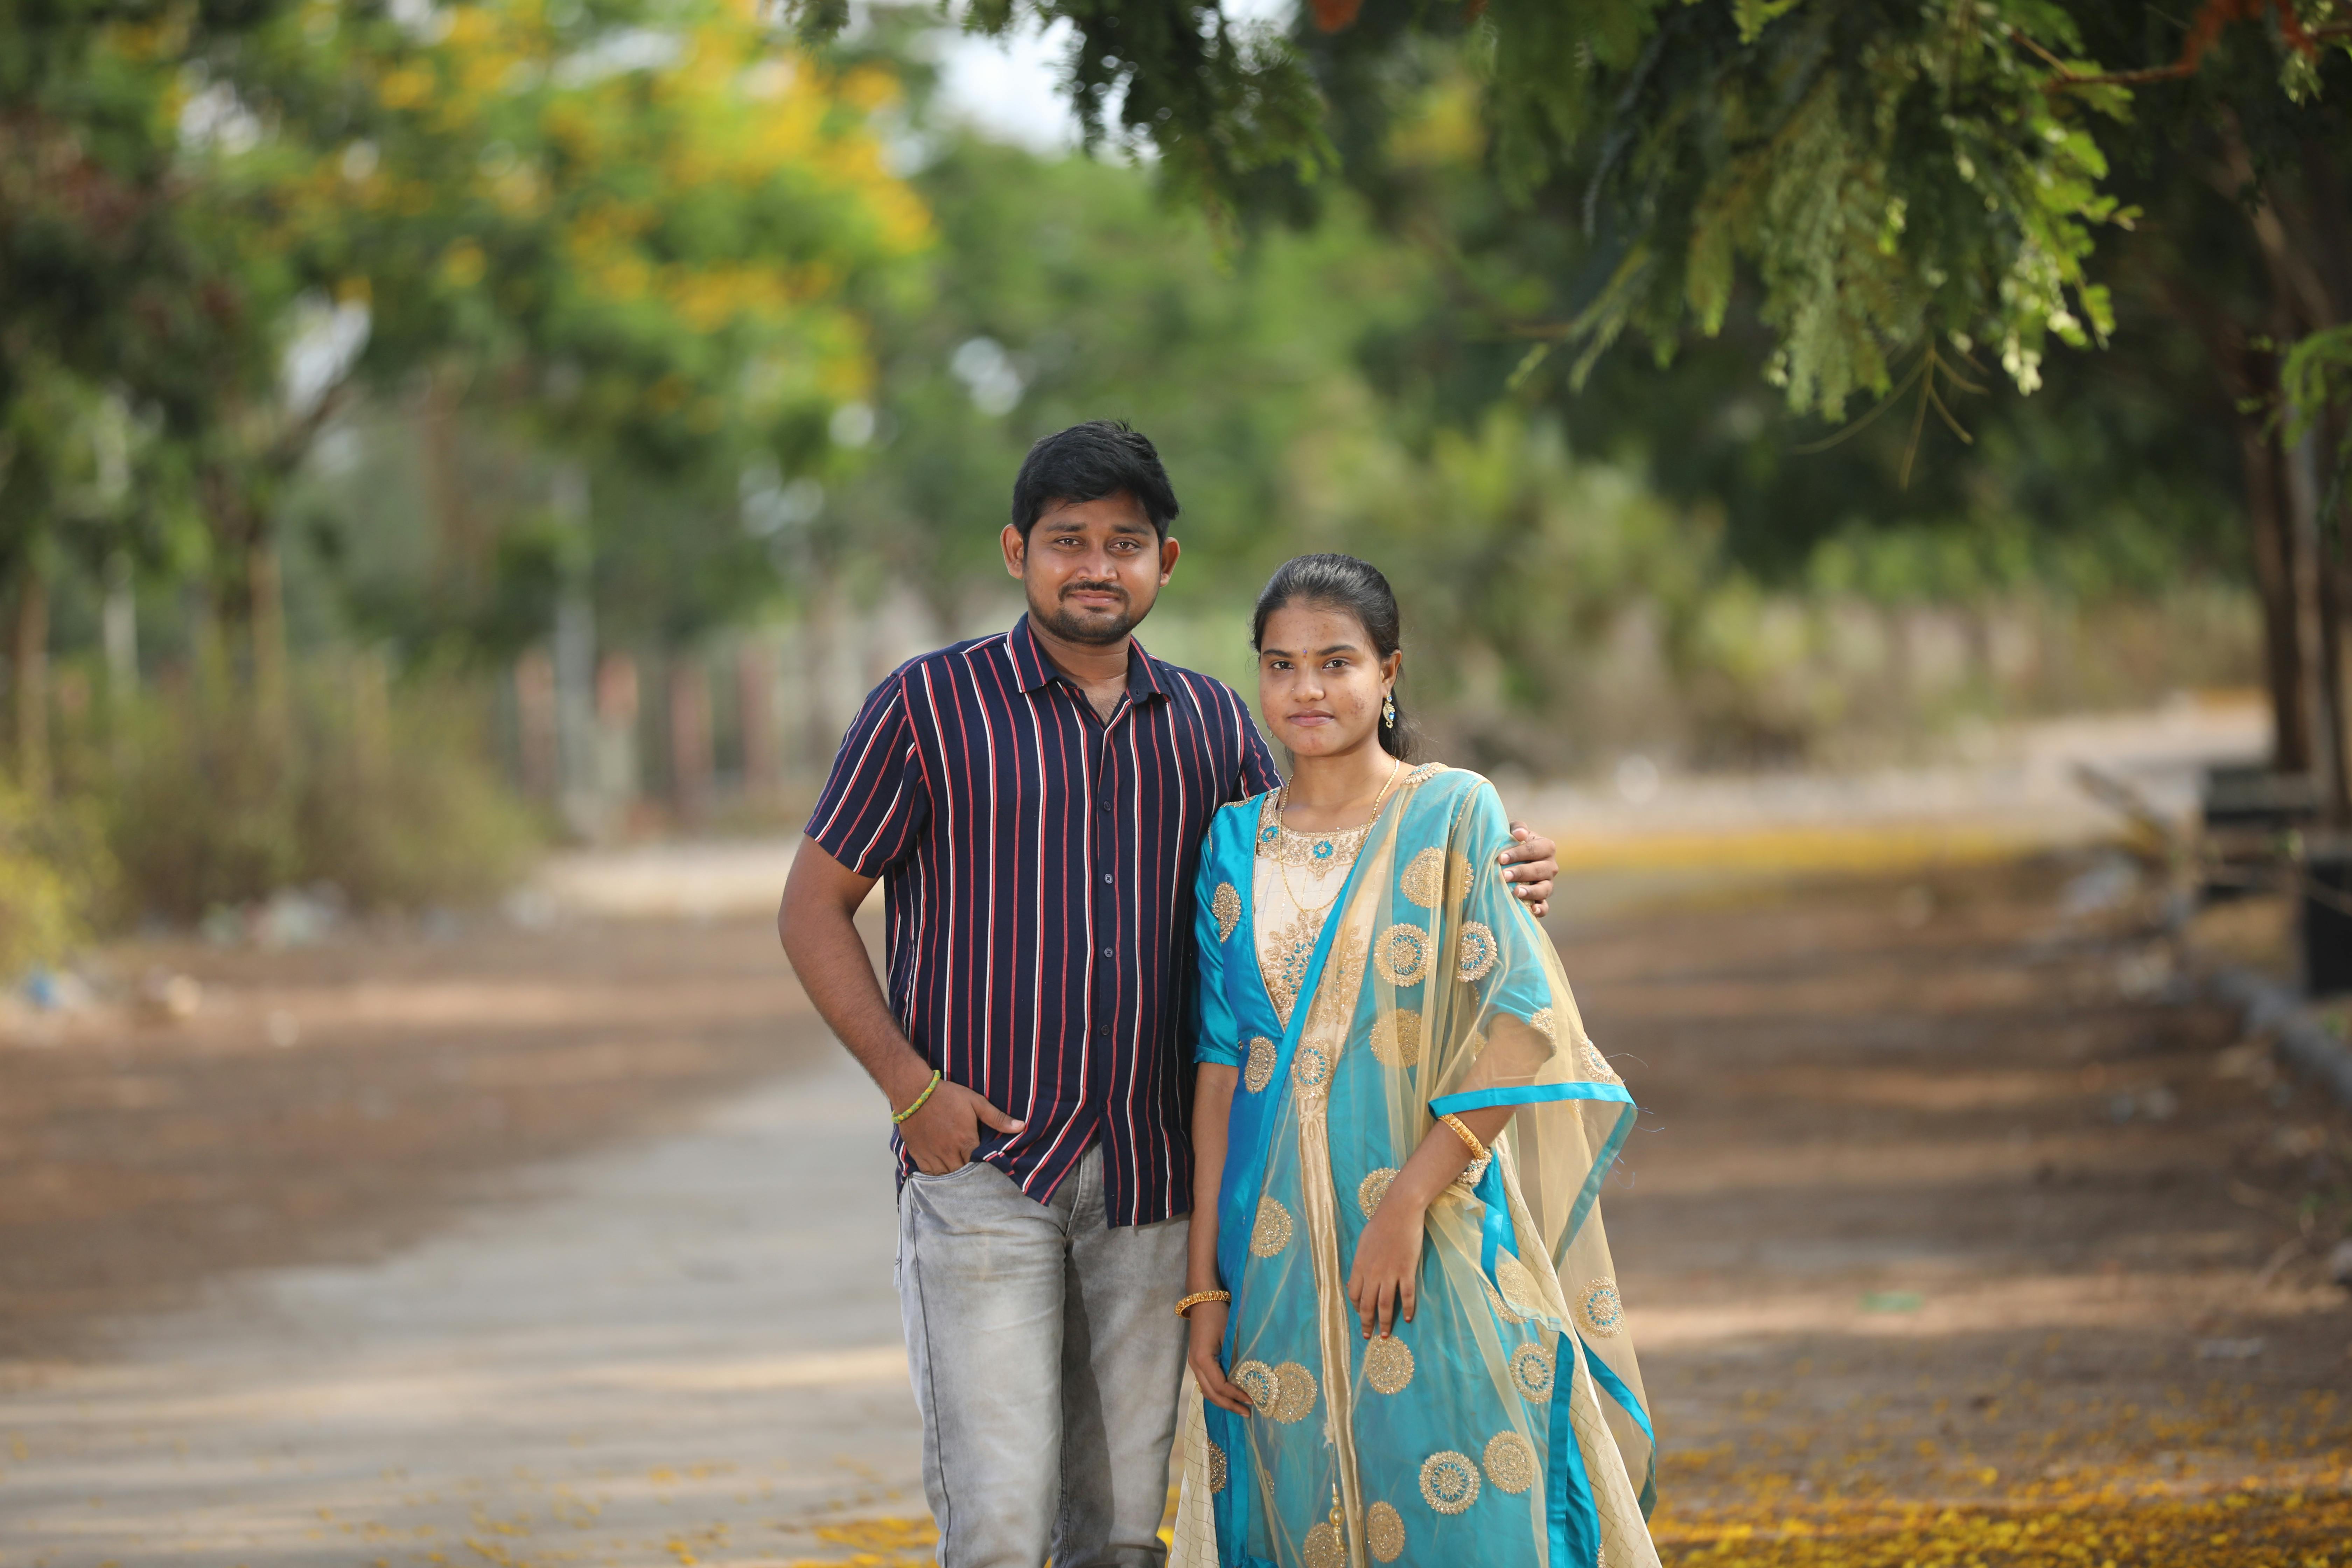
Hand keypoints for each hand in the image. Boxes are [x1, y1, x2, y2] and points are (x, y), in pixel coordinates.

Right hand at [896, 1075, 1024, 1173]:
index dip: (986, 1169)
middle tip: (976, 1174)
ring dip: (955, 1177)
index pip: (980, 1165)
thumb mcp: (975, 1102)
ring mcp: (933, 1155)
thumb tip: (1021, 1127)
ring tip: (961, 1173)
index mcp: (966, 1141)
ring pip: (947, 1177)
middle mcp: (949, 1152)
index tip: (989, 1168)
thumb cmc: (947, 1095)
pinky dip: (937, 1175)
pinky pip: (930, 1174)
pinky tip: (943, 1171)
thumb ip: (998, 1118)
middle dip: (971, 1175)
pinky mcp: (919, 1155)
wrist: (914, 1092)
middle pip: (964, 1174)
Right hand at [1187, 1300, 1252, 1414]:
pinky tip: (1230, 1396)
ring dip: (1223, 1402)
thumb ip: (1235, 1357)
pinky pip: (1207, 1383)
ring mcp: (1194, 1364)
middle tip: (1247, 1413)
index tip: (1252, 1400)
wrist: (1202, 1299)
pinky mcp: (1197, 1361)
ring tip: (1240, 1409)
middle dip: (1229, 1405)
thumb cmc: (1218, 1314)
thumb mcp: (1229, 1335)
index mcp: (1203, 1359)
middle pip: (1211, 1394)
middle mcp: (1195, 1365)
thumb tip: (1248, 1379)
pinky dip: (1218, 1393)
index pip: (1220, 1386)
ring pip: (1207, 1391)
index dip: (1236, 1396)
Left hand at [1346, 1201, 1424, 1337]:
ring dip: (1385, 1322)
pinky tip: (1409, 1319)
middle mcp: (1372, 1273)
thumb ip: (1359, 1263)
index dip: (1356, 1307)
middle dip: (1367, 1323)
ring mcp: (1390, 1273)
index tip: (1360, 1315)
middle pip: (1367, 1304)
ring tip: (1385, 1335)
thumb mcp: (1363, 1244)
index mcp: (1360, 1266)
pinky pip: (1407, 1295)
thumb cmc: (1380, 1224)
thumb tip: (1354, 1280)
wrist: (1399, 1212)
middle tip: (1368, 1336)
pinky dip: (1408, 1309)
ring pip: (1385, 1305)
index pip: (1353, 1293)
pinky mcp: (1406, 1270)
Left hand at [1500, 823, 1555, 918]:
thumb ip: (1518, 828)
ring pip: (1544, 889)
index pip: (1534, 850)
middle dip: (1521, 873)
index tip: (1500, 858)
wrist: (1512, 859)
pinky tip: (1533, 910)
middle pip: (1539, 870)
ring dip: (1530, 891)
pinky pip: (1545, 906)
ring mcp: (1547, 884)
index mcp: (1546, 847)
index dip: (1518, 853)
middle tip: (1503, 875)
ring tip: (1516, 892)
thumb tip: (1519, 834)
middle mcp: (1550, 866)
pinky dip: (1541, 909)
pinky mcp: (1542, 899)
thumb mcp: (1514, 832)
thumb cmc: (1512, 842)